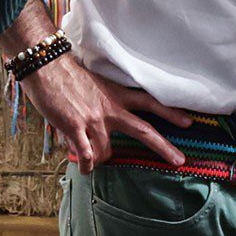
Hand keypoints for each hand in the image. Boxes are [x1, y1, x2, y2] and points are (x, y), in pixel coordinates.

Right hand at [19, 52, 193, 172]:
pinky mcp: (76, 127)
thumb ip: (104, 105)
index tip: (189, 122)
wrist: (46, 67)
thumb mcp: (96, 86)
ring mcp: (95, 119)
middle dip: (164, 147)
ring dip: (99, 158)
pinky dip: (86, 165)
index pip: (151, 103)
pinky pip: (87, 155)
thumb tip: (104, 125)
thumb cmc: (67, 76)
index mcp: (118, 95)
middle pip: (145, 130)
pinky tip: (85, 169)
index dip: (170, 112)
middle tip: (180, 161)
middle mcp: (111, 109)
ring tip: (90, 161)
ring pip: (106, 151)